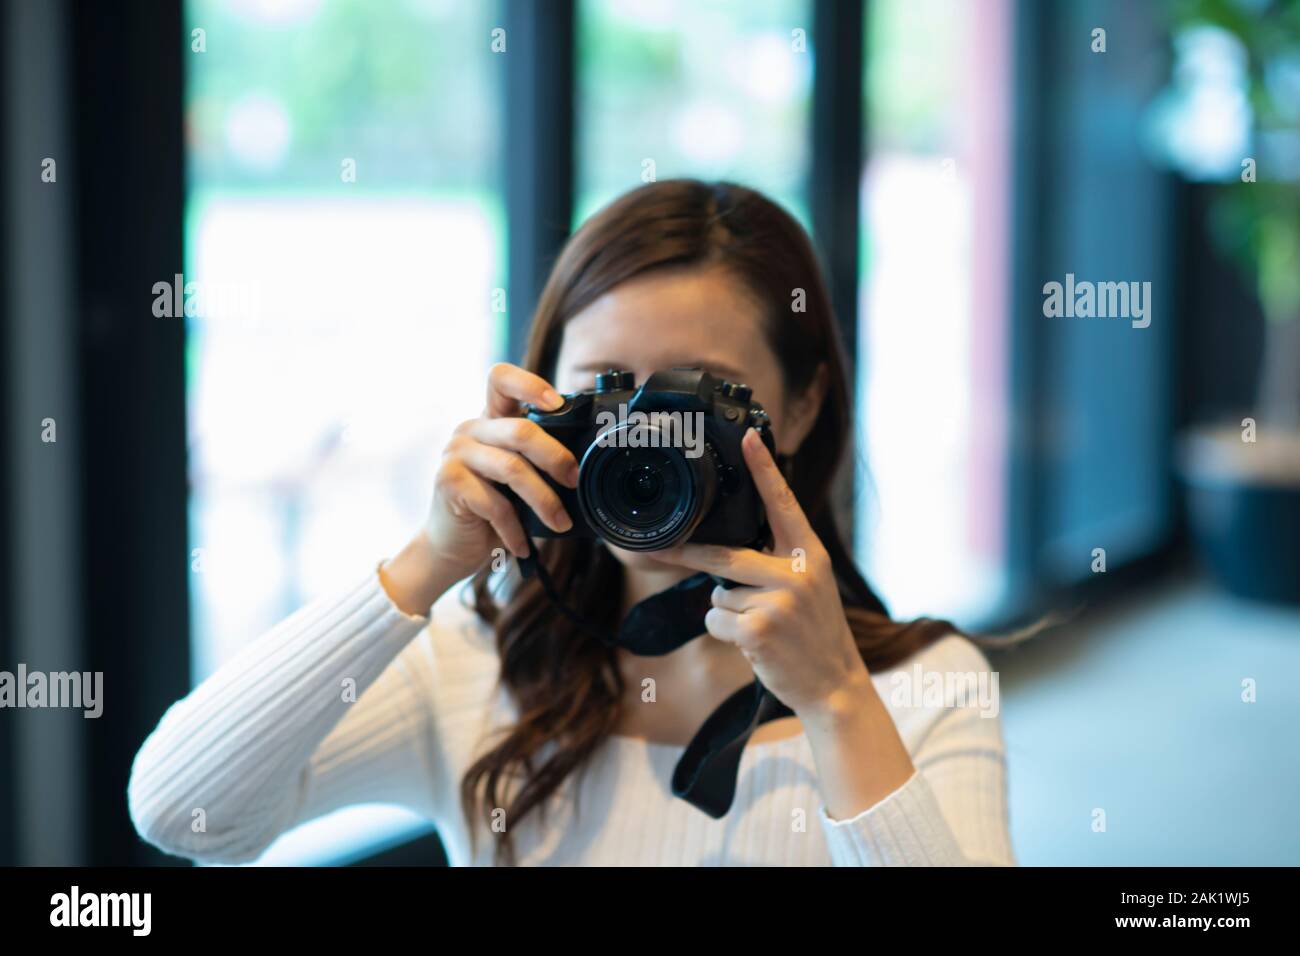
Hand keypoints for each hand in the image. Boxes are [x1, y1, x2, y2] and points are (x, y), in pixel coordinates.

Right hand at [421, 362, 579, 582]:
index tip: (558, 404)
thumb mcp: (517, 479)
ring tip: (560, 523)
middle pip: (521, 430)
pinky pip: (495, 504)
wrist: (451, 545)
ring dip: (544, 500)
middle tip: (574, 482)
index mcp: (489, 420)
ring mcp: (455, 453)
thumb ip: (536, 461)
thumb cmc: (491, 510)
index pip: (502, 379)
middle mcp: (470, 429)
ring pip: (513, 468)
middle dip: (556, 458)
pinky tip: (523, 545)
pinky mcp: (448, 482)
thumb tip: (583, 467)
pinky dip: (516, 529)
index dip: (530, 384)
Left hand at [654, 428, 871, 719]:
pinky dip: (723, 632)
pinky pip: (715, 620)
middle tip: (664, 550)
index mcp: (810, 554)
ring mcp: (779, 600)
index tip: (748, 437)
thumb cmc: (813, 633)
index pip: (783, 504)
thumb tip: (724, 551)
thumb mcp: (810, 586)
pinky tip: (753, 643)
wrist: (833, 684)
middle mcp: (797, 572)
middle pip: (724, 554)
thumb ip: (779, 561)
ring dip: (725, 611)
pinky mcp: (759, 629)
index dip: (764, 469)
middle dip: (690, 556)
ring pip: (717, 594)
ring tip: (759, 625)